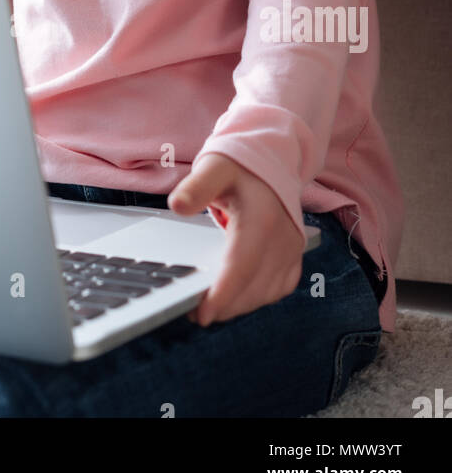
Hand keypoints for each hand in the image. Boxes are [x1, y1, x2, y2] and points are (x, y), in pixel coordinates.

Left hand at [167, 153, 304, 325]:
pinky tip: (237, 298)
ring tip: (210, 306)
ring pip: (266, 293)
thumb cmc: (239, 164)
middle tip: (193, 311)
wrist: (272, 158)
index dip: (222, 295)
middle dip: (224, 306)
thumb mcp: (214, 168)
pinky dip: (258, 298)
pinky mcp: (295, 255)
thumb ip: (196, 187)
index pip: (241, 266)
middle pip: (253, 287)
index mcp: (262, 218)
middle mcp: (282, 238)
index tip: (201, 313)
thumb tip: (177, 205)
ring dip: (239, 305)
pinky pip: (279, 288)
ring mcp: (292, 248)